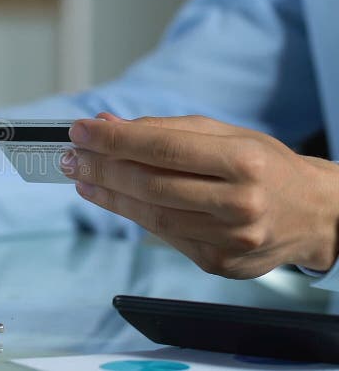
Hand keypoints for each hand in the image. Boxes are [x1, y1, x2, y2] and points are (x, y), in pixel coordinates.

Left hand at [61, 113, 338, 278]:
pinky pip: (164, 235)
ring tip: (82, 178)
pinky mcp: (219, 263)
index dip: (115, 140)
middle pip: (151, 185)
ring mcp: (229, 239)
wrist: (314, 214)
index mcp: (244, 161)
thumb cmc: (266, 166)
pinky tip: (112, 199)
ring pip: (151, 215)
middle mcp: (239, 203)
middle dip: (101, 169)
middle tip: (72, 157)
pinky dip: (132, 215)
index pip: (163, 147)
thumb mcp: (226, 135)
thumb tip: (107, 124)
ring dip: (107, 195)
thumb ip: (165, 129)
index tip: (80, 131)